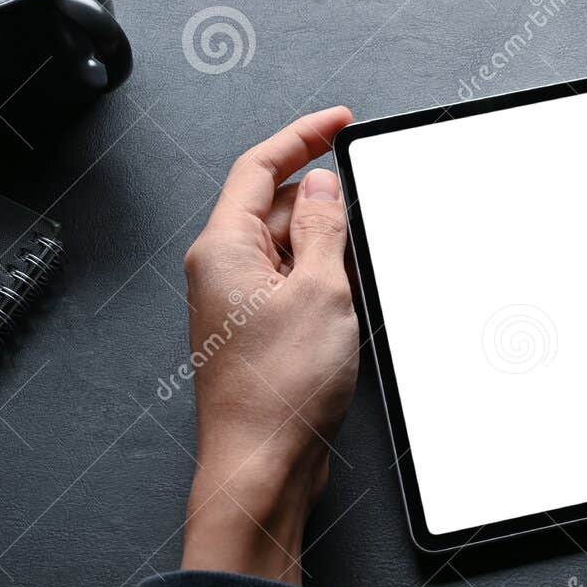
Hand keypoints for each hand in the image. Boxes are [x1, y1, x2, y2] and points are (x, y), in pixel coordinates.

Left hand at [179, 106, 358, 584]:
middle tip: (365, 200)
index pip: (258, 166)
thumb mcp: (320, 289)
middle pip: (272, 204)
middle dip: (320, 196)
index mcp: (223, 247)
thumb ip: (322, 228)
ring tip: (358, 264)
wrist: (262, 464)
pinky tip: (348, 296)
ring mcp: (237, 303)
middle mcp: (221, 270)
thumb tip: (322, 184)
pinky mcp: (257, 333)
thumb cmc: (279, 390)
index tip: (339, 122)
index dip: (303, 136)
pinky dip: (321, 276)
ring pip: (285, 246)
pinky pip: (291, 283)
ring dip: (324, 243)